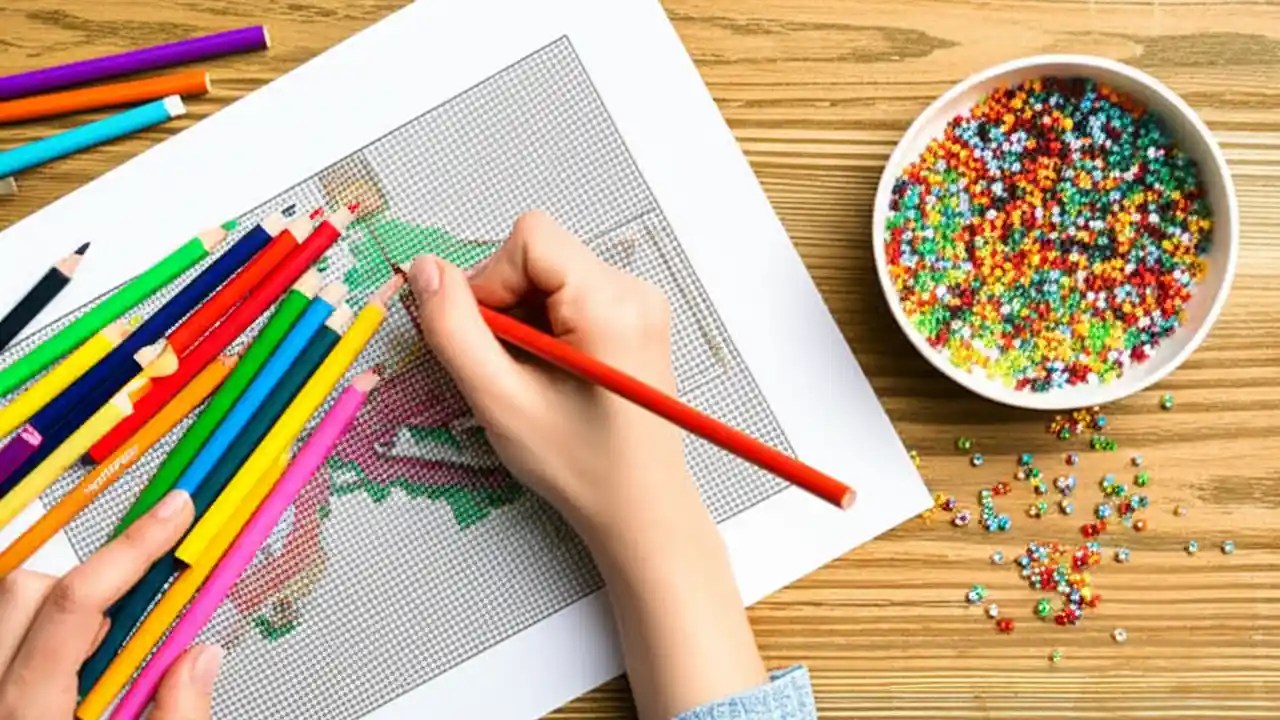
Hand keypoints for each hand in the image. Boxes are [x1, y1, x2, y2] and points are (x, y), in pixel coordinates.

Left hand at [0, 492, 221, 719]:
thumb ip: (177, 714)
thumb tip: (203, 656)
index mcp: (29, 712)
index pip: (75, 601)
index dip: (133, 547)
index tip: (176, 512)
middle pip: (24, 588)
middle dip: (87, 580)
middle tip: (134, 612)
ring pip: (10, 602)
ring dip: (61, 604)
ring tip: (100, 649)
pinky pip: (8, 628)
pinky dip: (42, 624)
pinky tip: (72, 661)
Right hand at [408, 211, 766, 718]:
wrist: (641, 508)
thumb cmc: (579, 464)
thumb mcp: (501, 401)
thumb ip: (454, 330)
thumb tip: (424, 269)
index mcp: (612, 301)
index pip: (530, 237)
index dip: (490, 279)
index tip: (486, 338)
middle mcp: (635, 289)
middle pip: (540, 253)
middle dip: (507, 301)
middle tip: (506, 366)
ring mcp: (642, 302)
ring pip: (552, 273)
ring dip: (523, 315)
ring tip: (533, 375)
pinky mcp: (637, 318)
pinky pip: (573, 292)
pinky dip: (546, 323)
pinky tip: (552, 372)